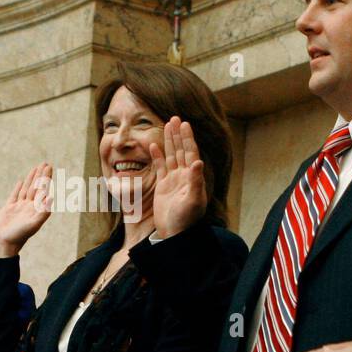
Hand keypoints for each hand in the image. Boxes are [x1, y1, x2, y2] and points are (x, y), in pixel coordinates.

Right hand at [0, 163, 53, 257]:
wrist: (3, 244)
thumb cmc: (19, 236)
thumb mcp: (33, 224)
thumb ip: (43, 212)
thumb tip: (52, 198)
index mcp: (36, 209)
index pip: (42, 190)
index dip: (46, 178)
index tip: (49, 167)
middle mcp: (29, 207)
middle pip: (36, 187)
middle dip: (40, 175)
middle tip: (45, 163)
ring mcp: (18, 207)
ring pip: (26, 189)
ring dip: (31, 178)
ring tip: (35, 168)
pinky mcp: (8, 209)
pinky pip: (14, 195)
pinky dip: (18, 188)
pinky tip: (20, 181)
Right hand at [149, 117, 206, 238]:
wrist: (174, 233)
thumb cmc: (186, 219)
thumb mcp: (193, 201)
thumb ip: (195, 181)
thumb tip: (198, 162)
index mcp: (193, 177)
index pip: (190, 153)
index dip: (188, 138)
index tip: (184, 124)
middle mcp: (184, 176)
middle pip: (181, 150)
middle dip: (178, 134)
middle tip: (175, 118)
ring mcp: (174, 180)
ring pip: (171, 155)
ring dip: (169, 141)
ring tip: (167, 125)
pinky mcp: (163, 186)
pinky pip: (160, 167)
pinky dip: (157, 156)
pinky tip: (154, 145)